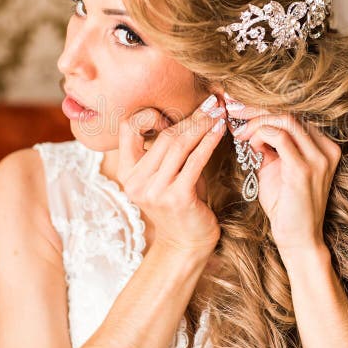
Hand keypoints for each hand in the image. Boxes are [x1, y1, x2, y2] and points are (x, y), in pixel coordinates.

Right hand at [116, 94, 227, 255]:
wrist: (187, 244)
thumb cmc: (182, 204)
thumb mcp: (168, 174)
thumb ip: (170, 149)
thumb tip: (193, 112)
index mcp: (127, 173)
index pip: (127, 129)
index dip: (149, 115)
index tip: (174, 113)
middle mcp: (136, 181)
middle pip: (164, 135)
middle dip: (192, 116)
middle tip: (211, 103)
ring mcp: (155, 191)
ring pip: (179, 144)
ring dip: (203, 124)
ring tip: (218, 113)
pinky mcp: (177, 197)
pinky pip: (195, 160)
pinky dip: (209, 141)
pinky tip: (220, 130)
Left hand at [224, 93, 341, 257]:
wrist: (298, 239)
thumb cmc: (286, 206)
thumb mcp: (276, 169)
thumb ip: (268, 146)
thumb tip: (247, 124)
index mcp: (324, 146)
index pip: (294, 115)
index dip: (265, 109)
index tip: (240, 106)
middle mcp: (326, 149)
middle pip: (290, 113)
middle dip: (257, 110)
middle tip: (233, 112)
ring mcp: (318, 158)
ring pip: (285, 120)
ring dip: (257, 123)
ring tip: (241, 134)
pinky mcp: (303, 169)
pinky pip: (279, 137)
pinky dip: (260, 135)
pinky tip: (251, 146)